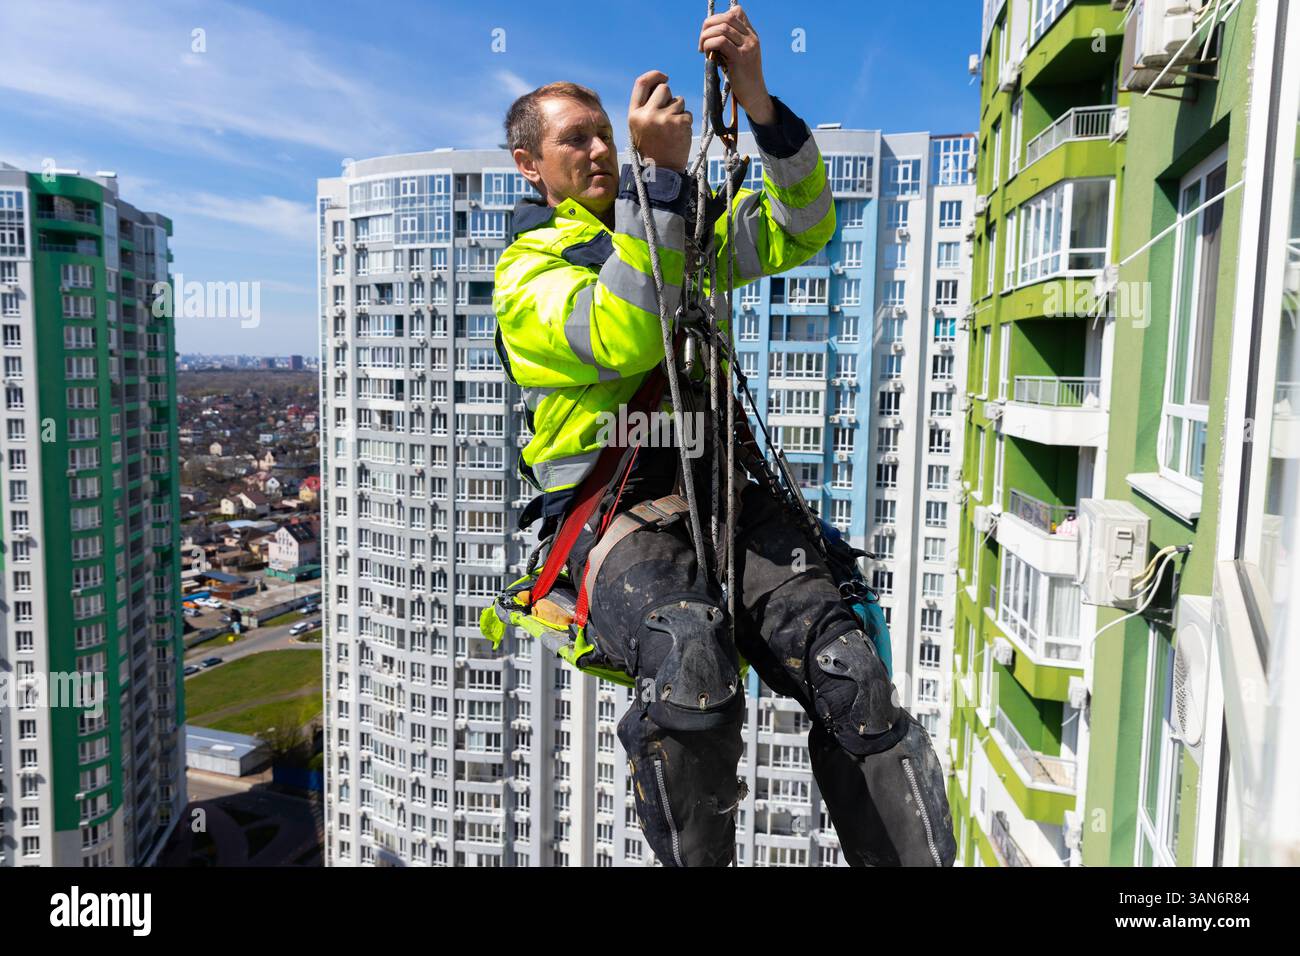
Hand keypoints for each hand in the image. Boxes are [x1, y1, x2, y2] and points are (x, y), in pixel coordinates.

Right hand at [627, 70, 692, 171]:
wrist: (663, 170)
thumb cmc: (651, 147)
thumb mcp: (639, 127)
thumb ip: (645, 106)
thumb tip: (660, 83)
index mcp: (634, 114)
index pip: (642, 83)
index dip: (654, 75)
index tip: (664, 76)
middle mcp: (648, 114)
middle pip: (664, 88)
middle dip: (669, 98)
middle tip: (667, 115)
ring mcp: (665, 118)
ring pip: (679, 100)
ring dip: (678, 111)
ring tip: (672, 128)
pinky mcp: (680, 123)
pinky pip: (687, 113)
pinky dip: (685, 122)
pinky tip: (678, 134)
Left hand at [698, 4, 774, 125]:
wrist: (754, 96)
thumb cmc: (743, 79)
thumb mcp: (739, 56)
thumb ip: (730, 44)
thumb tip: (710, 35)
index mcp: (751, 35)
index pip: (736, 12)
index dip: (719, 17)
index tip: (711, 31)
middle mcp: (751, 38)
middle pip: (727, 17)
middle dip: (708, 25)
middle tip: (702, 40)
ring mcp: (747, 47)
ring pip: (722, 28)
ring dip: (706, 36)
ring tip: (702, 49)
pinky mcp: (740, 58)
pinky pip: (720, 42)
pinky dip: (709, 44)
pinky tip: (706, 54)